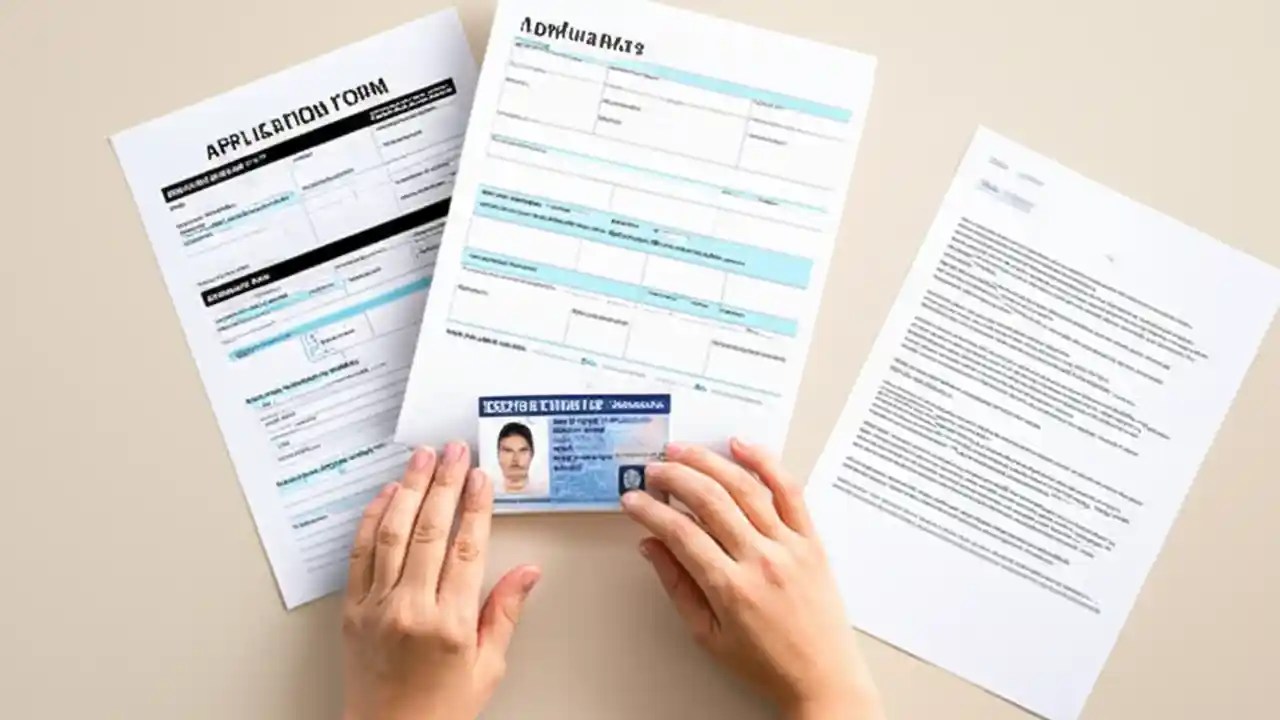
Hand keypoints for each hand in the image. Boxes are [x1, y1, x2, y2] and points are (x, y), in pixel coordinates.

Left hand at [342, 442, 540, 719]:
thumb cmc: (440, 710)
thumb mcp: (488, 666)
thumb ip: (504, 612)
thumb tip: (528, 572)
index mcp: (449, 624)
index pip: (465, 548)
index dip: (474, 506)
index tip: (480, 477)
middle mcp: (409, 609)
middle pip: (429, 530)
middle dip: (443, 482)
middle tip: (453, 451)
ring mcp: (376, 607)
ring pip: (392, 533)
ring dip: (408, 488)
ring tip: (420, 459)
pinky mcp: (351, 611)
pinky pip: (360, 553)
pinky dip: (372, 519)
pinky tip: (386, 496)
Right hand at [623, 439, 883, 719]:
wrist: (822, 676)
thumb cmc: (766, 662)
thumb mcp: (708, 635)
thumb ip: (677, 586)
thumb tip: (651, 546)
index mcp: (731, 589)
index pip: (680, 533)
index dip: (650, 510)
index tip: (633, 499)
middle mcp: (761, 560)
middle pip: (709, 500)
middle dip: (674, 477)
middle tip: (653, 470)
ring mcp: (789, 546)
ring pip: (744, 487)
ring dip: (709, 462)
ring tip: (683, 450)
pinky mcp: (811, 539)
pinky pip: (790, 490)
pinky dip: (765, 463)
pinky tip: (741, 446)